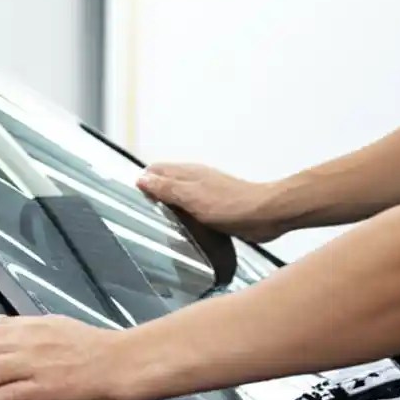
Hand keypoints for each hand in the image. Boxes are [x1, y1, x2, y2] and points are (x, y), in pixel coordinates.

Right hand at [137, 163, 284, 242]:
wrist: (266, 215)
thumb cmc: (230, 205)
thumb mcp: (191, 197)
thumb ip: (166, 188)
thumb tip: (141, 179)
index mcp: (188, 173)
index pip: (156, 170)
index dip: (143, 181)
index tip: (134, 199)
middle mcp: (195, 180)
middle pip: (166, 182)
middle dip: (153, 193)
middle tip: (143, 213)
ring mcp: (206, 194)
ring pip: (179, 196)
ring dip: (169, 206)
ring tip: (159, 223)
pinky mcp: (216, 209)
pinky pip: (192, 209)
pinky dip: (184, 216)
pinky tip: (183, 229)